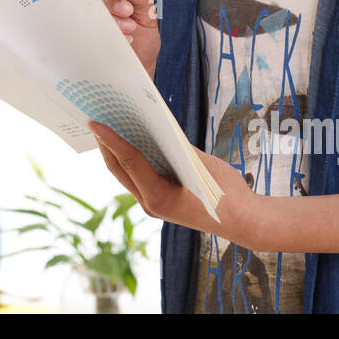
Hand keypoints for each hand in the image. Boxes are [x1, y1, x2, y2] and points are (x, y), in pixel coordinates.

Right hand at [83, 0, 160, 78]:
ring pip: (85, 10)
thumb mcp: (148, 12)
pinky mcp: (80, 40)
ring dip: (109, 18)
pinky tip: (122, 41)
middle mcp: (89, 2)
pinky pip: (83, 32)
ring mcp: (82, 21)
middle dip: (110, 1)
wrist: (140, 67)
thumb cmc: (141, 37)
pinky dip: (105, 34)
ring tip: (129, 29)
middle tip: (127, 12)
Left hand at [88, 121, 259, 246]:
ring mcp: (153, 205)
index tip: (95, 122)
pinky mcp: (159, 202)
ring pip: (125, 174)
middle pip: (119, 168)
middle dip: (105, 143)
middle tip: (96, 117)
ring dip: (115, 151)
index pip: (129, 161)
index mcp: (159, 197)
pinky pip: (138, 176)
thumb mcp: (202, 165)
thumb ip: (177, 148)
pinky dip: (131, 158)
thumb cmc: (226, 194)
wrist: (244, 221)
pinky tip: (131, 140)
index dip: (111, 139)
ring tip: (107, 125)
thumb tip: (155, 126)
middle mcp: (150, 204)